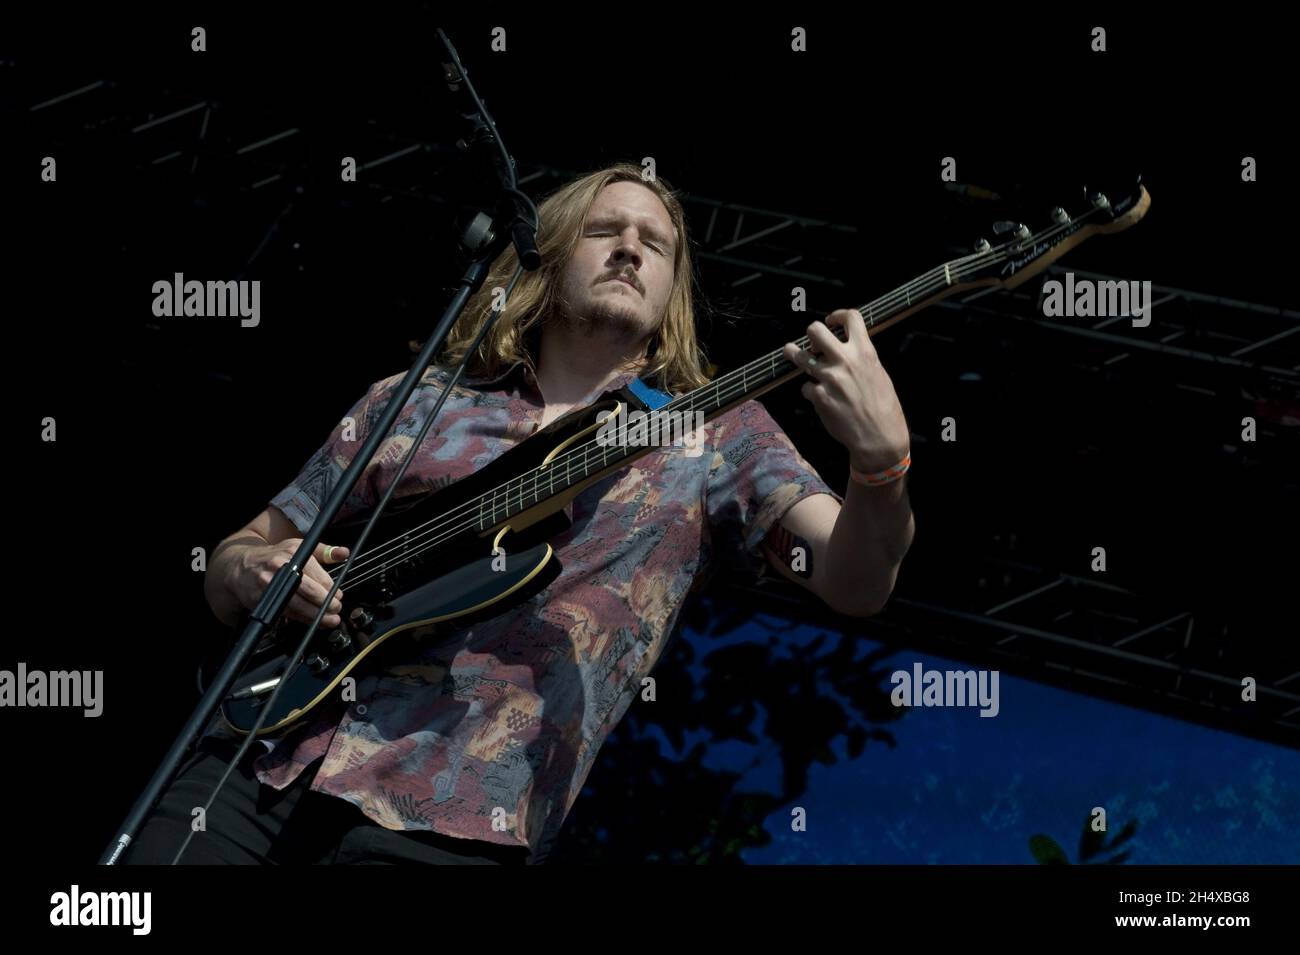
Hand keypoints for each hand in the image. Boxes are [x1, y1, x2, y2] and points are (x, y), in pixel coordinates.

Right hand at [229, 538, 349, 627]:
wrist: (241, 566)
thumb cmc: (274, 557)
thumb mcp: (298, 547)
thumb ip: (324, 552)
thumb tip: (343, 553)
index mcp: (293, 553)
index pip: (319, 576)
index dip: (332, 590)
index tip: (339, 596)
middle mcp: (280, 567)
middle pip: (309, 590)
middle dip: (326, 603)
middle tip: (336, 609)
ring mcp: (269, 584)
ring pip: (298, 604)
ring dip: (316, 615)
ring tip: (328, 619)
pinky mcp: (261, 598)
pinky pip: (285, 612)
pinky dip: (301, 618)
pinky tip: (311, 620)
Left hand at [783, 309, 909, 473]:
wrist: (879, 437)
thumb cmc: (882, 407)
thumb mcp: (879, 374)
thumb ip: (861, 358)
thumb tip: (845, 348)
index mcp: (865, 353)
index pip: (851, 317)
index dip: (838, 315)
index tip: (831, 321)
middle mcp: (845, 361)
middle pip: (815, 330)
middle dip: (811, 333)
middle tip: (812, 342)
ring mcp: (829, 378)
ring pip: (799, 355)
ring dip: (794, 353)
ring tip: (791, 352)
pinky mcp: (819, 396)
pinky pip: (806, 386)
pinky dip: (811, 391)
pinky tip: (820, 398)